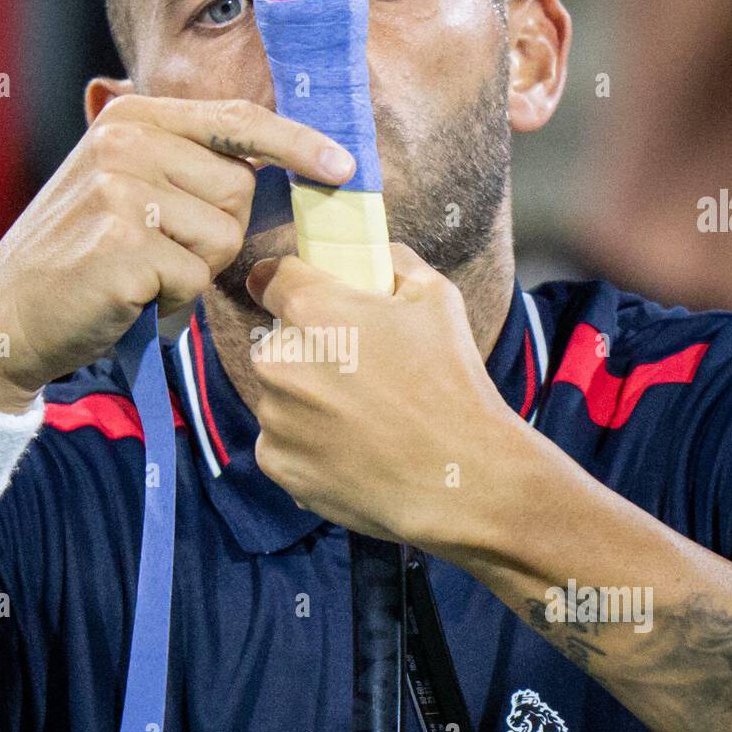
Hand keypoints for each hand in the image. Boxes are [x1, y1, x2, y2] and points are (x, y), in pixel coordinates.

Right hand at [0, 95, 353, 411]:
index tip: (344, 166)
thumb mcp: (121, 187)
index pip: (236, 119)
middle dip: (217, 236)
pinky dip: (171, 304)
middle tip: (160, 255)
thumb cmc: (78, 261)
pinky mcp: (122, 242)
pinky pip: (195, 279)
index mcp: (130, 117)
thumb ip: (182, 163)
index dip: (297, 144)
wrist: (5, 318)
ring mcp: (121, 189)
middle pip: (239, 191)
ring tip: (140, 278)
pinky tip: (129, 301)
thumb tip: (272, 160)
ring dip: (194, 274)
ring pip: (224, 238)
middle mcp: (124, 140)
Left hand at [246, 244, 526, 549]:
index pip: (272, 278)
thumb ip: (389, 260)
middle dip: (311, 352)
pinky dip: (309, 445)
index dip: (291, 284)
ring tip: (367, 421)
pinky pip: (283, 442)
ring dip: (310, 401)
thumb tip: (368, 253)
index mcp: (311, 310)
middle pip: (280, 343)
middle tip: (362, 375)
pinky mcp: (277, 462)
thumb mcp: (436, 296)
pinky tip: (354, 452)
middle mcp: (278, 360)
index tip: (306, 298)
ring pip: (282, 395)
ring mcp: (273, 415)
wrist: (459, 478)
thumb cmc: (451, 383)